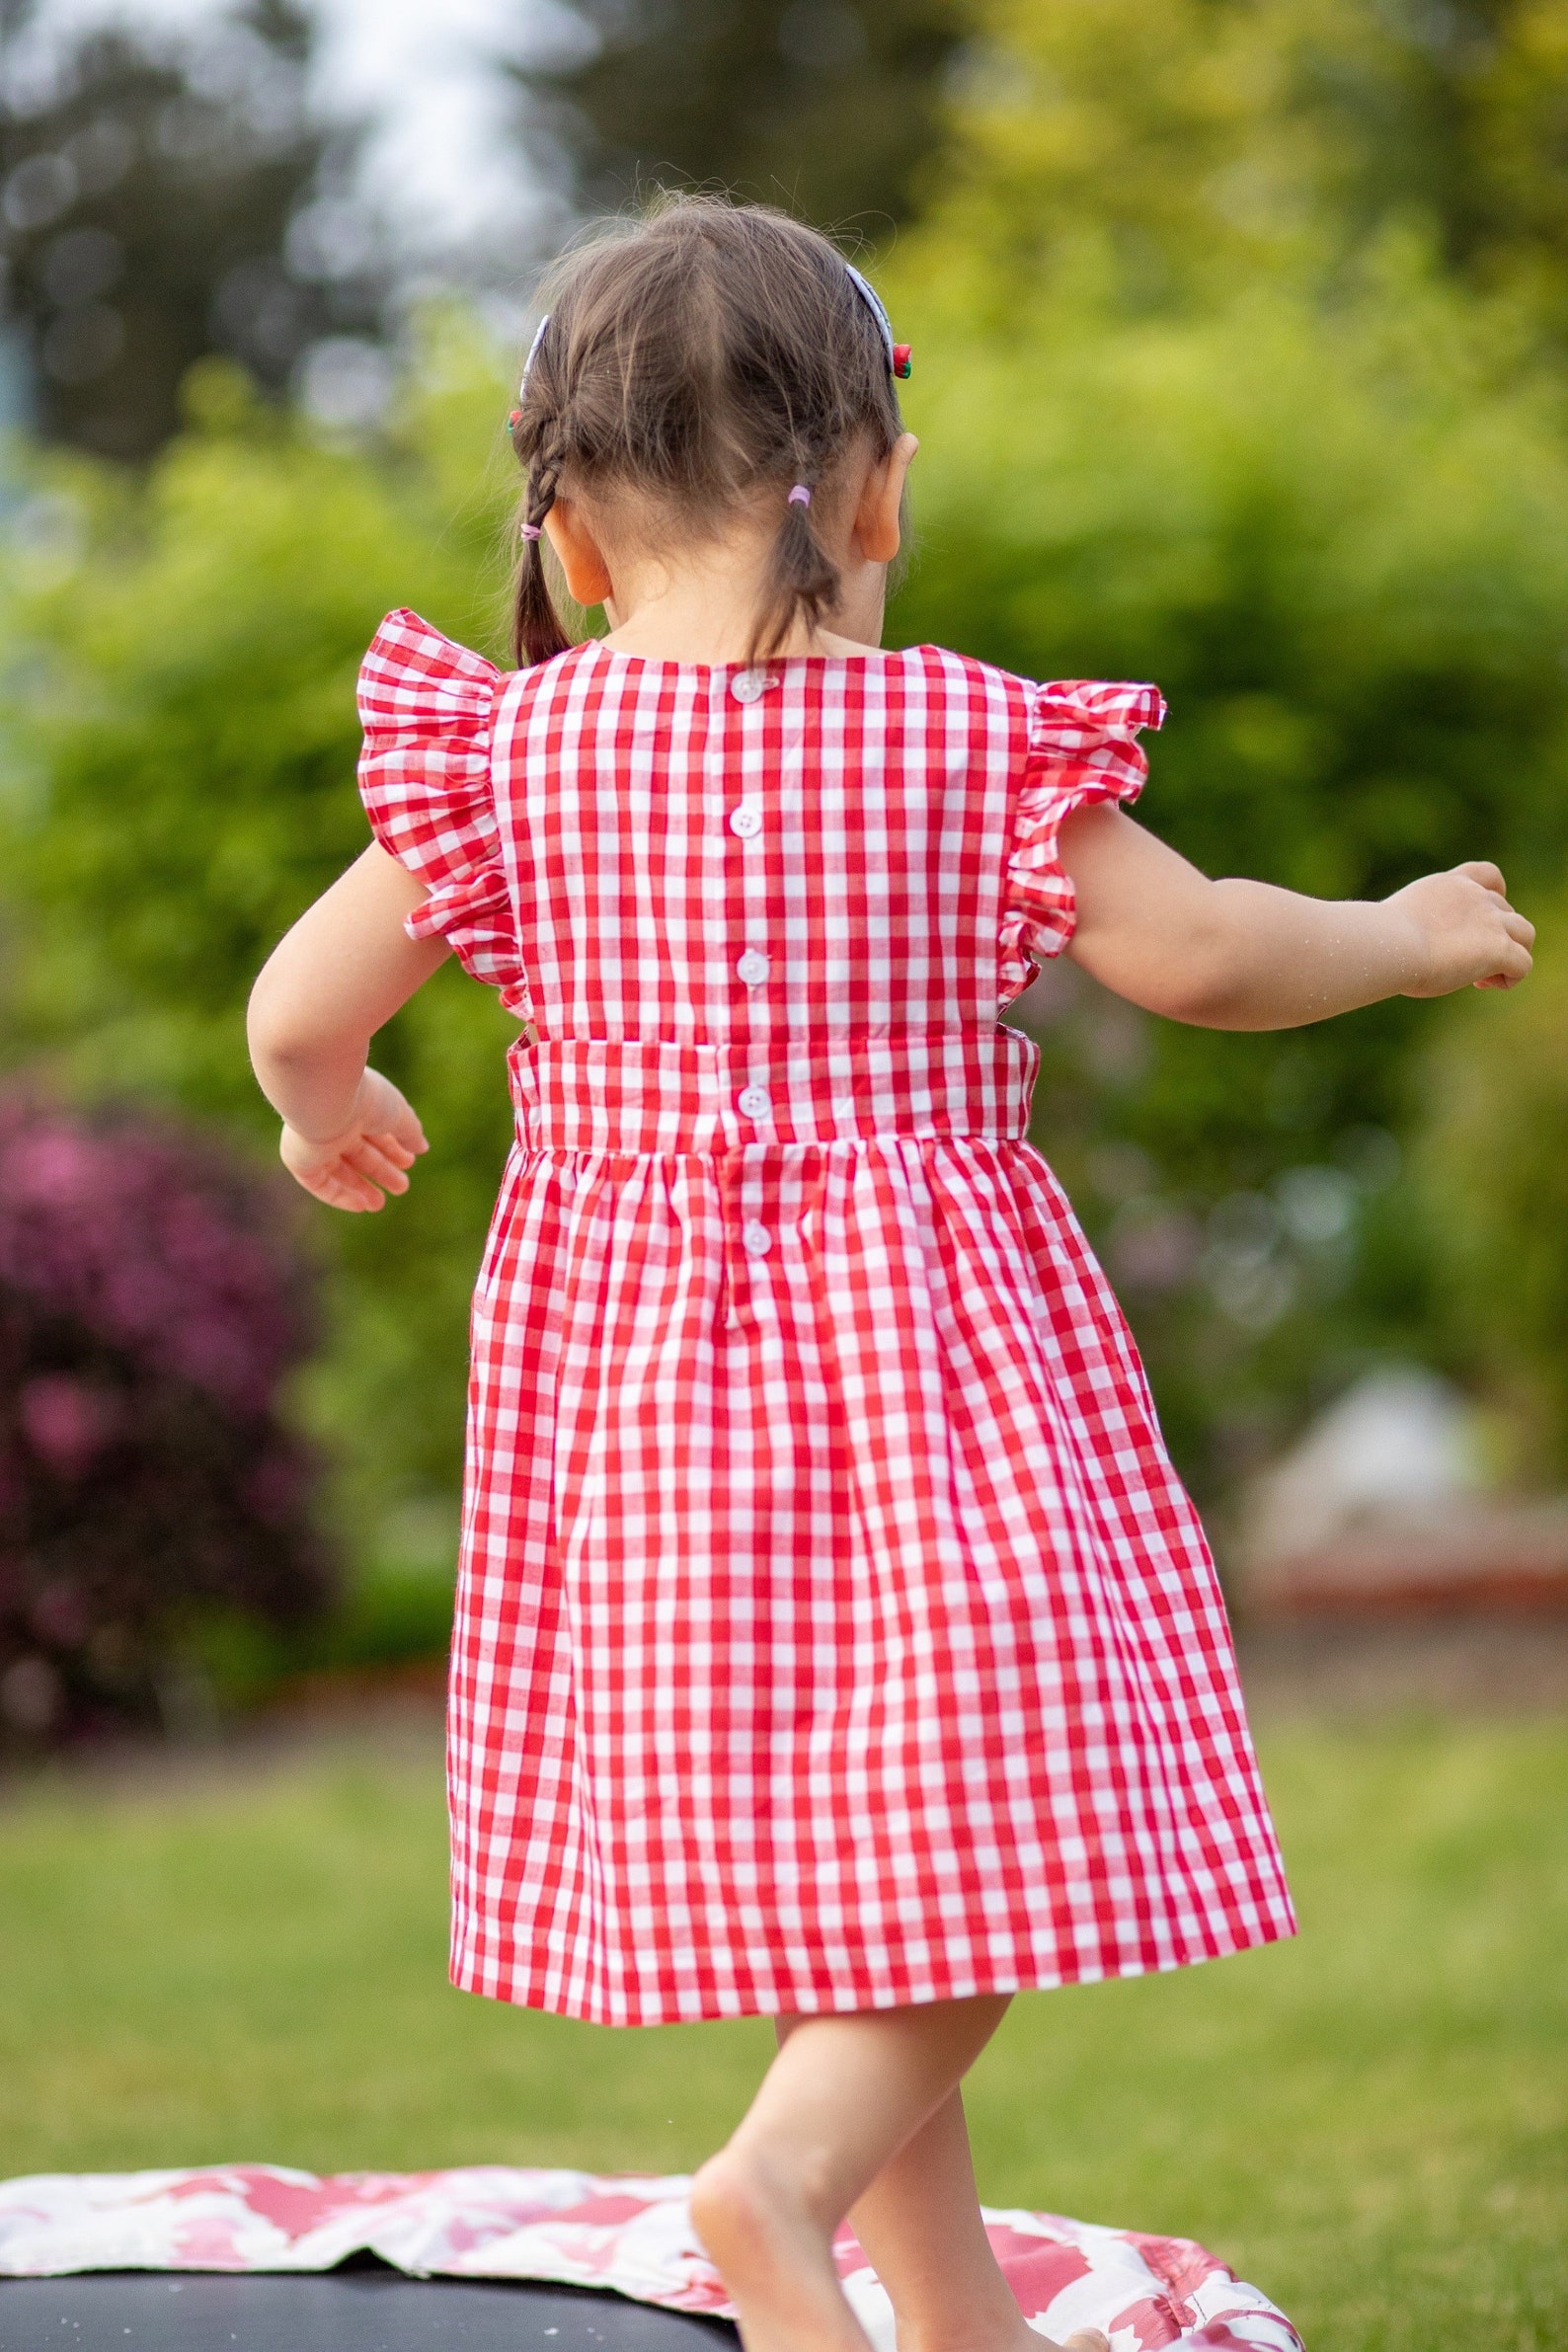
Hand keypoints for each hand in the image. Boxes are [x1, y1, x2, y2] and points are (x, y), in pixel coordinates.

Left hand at [279, 1068, 427, 1211]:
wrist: (324, 1097)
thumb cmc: (363, 1098)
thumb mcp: (396, 1114)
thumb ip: (410, 1131)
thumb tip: (422, 1148)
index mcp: (354, 1103)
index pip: (374, 1130)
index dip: (392, 1148)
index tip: (410, 1162)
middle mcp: (332, 1120)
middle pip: (357, 1152)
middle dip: (380, 1170)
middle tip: (402, 1187)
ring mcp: (314, 1140)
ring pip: (338, 1170)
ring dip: (360, 1187)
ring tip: (380, 1204)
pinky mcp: (299, 1159)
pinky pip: (319, 1183)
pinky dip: (339, 1195)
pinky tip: (360, 1206)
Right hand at [1386, 862, 1534, 997]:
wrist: (1389, 943)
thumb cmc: (1379, 939)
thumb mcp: (1398, 922)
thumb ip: (1414, 926)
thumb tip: (1405, 945)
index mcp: (1449, 886)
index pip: (1487, 875)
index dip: (1495, 894)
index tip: (1480, 920)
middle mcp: (1475, 897)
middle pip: (1507, 914)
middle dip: (1493, 939)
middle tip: (1463, 965)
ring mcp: (1491, 921)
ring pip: (1525, 934)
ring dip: (1512, 955)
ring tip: (1484, 978)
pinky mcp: (1499, 947)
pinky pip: (1524, 964)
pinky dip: (1512, 977)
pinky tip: (1486, 984)